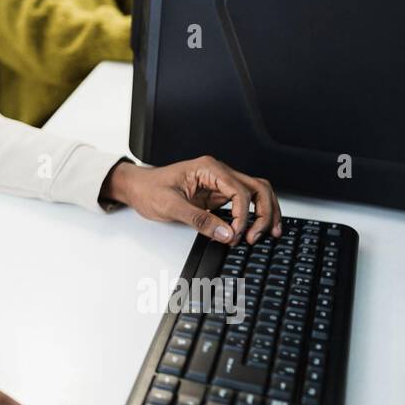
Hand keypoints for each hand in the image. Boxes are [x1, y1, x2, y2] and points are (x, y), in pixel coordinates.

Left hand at [104, 156, 281, 244]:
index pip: (240, 190)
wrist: (137, 187)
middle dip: (264, 212)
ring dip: (265, 212)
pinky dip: (253, 215)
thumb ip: (199, 220)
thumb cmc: (149, 189)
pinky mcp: (217, 195)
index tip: (237, 234)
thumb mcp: (170, 206)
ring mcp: (220, 184)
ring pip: (256, 193)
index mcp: (208, 168)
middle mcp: (218, 173)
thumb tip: (226, 234)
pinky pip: (244, 203)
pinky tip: (256, 229)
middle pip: (257, 187)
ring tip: (268, 233)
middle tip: (258, 236)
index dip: (243, 215)